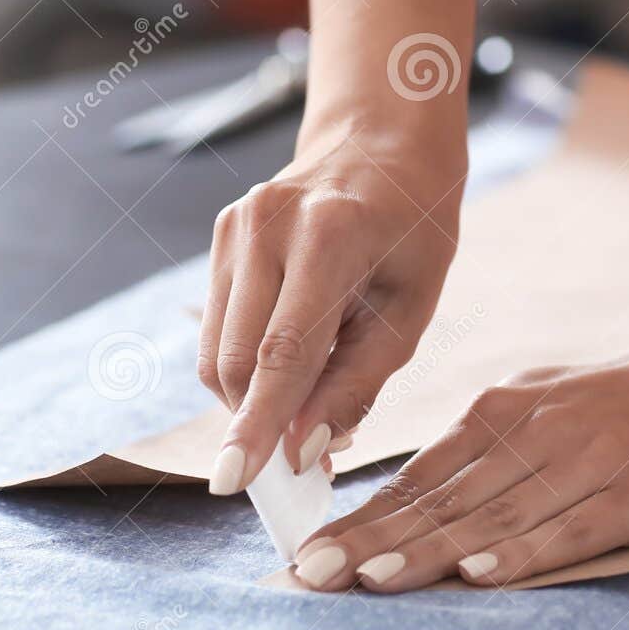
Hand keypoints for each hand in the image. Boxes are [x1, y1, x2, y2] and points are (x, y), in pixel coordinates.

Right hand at [198, 127, 464, 493]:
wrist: (382, 147)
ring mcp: (235, 226)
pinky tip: (288, 358)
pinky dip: (246, 363)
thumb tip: (304, 449)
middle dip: (258, 422)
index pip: (280, 354)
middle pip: (235, 360)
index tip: (233, 482)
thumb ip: (357, 382)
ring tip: (306, 397)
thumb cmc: (411, 232)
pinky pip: (217, 327)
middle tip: (302, 457)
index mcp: (329, 237)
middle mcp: (267, 226)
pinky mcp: (220, 234)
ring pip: (216, 351)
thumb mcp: (409, 312)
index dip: (257, 426)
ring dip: (251, 396)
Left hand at [290, 261, 628, 590]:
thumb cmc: (615, 401)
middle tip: (309, 574)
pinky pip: (571, 527)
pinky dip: (524, 552)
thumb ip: (478, 447)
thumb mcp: (534, 405)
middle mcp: (528, 438)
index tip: (305, 552)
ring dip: (427, 551)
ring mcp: (581, 466)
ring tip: (370, 579)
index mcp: (497, 414)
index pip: (416, 478)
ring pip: (491, 517)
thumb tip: (410, 495)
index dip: (360, 518)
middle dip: (370, 541)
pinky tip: (481, 572)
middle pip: (440, 502)